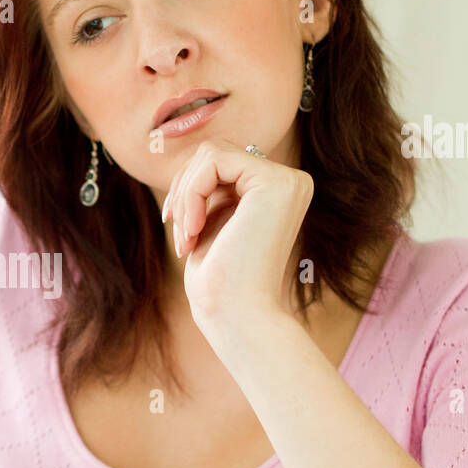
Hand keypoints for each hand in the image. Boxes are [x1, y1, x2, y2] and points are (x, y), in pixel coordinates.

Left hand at [161, 138, 313, 330]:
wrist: (237, 315)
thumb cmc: (219, 280)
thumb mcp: (211, 221)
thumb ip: (212, 188)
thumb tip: (199, 156)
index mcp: (276, 191)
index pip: (220, 161)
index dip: (188, 188)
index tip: (177, 226)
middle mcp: (290, 182)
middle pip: (215, 152)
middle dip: (184, 188)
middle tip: (180, 233)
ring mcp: (289, 180)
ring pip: (211, 153)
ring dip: (185, 194)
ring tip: (186, 236)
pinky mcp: (277, 183)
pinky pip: (214, 161)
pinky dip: (191, 193)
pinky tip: (193, 229)